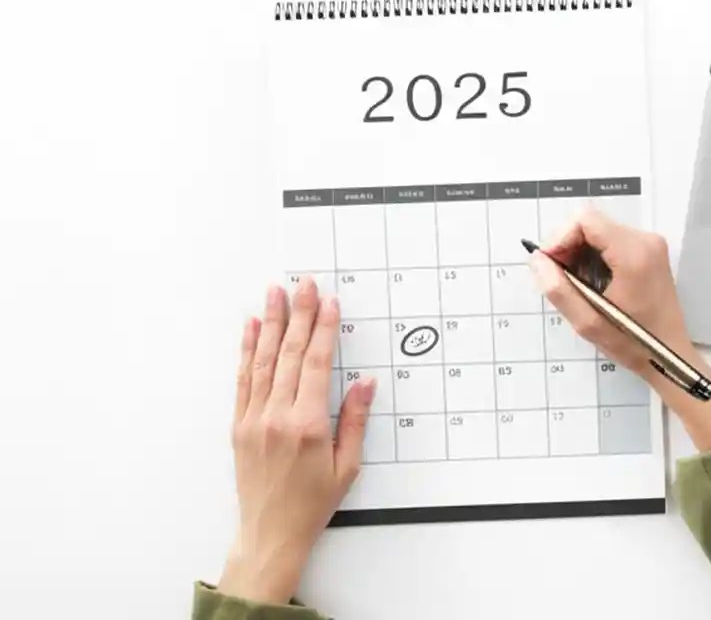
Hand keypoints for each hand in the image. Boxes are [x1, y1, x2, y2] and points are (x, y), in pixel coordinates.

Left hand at [219, 279, 374, 603]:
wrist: (270, 533)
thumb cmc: (312, 504)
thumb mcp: (347, 466)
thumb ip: (355, 420)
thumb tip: (364, 383)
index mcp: (307, 426)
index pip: (316, 365)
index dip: (323, 330)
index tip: (329, 304)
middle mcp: (276, 418)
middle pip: (289, 354)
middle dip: (298, 315)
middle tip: (304, 284)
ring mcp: (253, 419)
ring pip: (263, 361)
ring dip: (270, 323)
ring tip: (274, 294)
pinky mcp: (240, 425)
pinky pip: (243, 380)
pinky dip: (247, 351)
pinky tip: (250, 328)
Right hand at [529, 208, 710, 451]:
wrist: (672, 357)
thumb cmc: (634, 344)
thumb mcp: (589, 323)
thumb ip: (559, 289)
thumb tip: (537, 259)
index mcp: (633, 253)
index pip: (585, 219)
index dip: (559, 238)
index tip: (550, 265)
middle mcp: (645, 240)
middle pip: (592, 223)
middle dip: (568, 246)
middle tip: (560, 278)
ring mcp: (651, 245)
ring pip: (600, 231)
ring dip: (580, 253)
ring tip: (577, 285)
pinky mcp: (651, 252)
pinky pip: (612, 241)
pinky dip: (595, 256)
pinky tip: (593, 283)